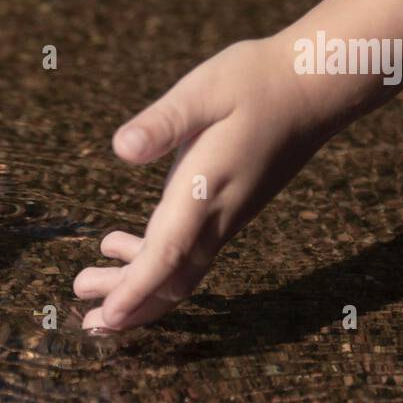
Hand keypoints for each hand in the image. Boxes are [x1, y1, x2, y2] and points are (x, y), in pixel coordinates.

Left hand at [75, 35, 328, 330]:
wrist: (315, 87)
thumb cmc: (255, 81)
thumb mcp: (203, 90)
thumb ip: (162, 122)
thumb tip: (122, 149)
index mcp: (204, 189)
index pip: (167, 254)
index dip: (135, 289)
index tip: (109, 317)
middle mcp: (218, 214)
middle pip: (172, 280)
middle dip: (130, 305)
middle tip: (87, 320)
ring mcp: (226, 217)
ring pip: (180, 272)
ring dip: (136, 287)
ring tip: (87, 283)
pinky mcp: (228, 211)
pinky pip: (188, 254)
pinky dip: (153, 263)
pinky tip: (120, 244)